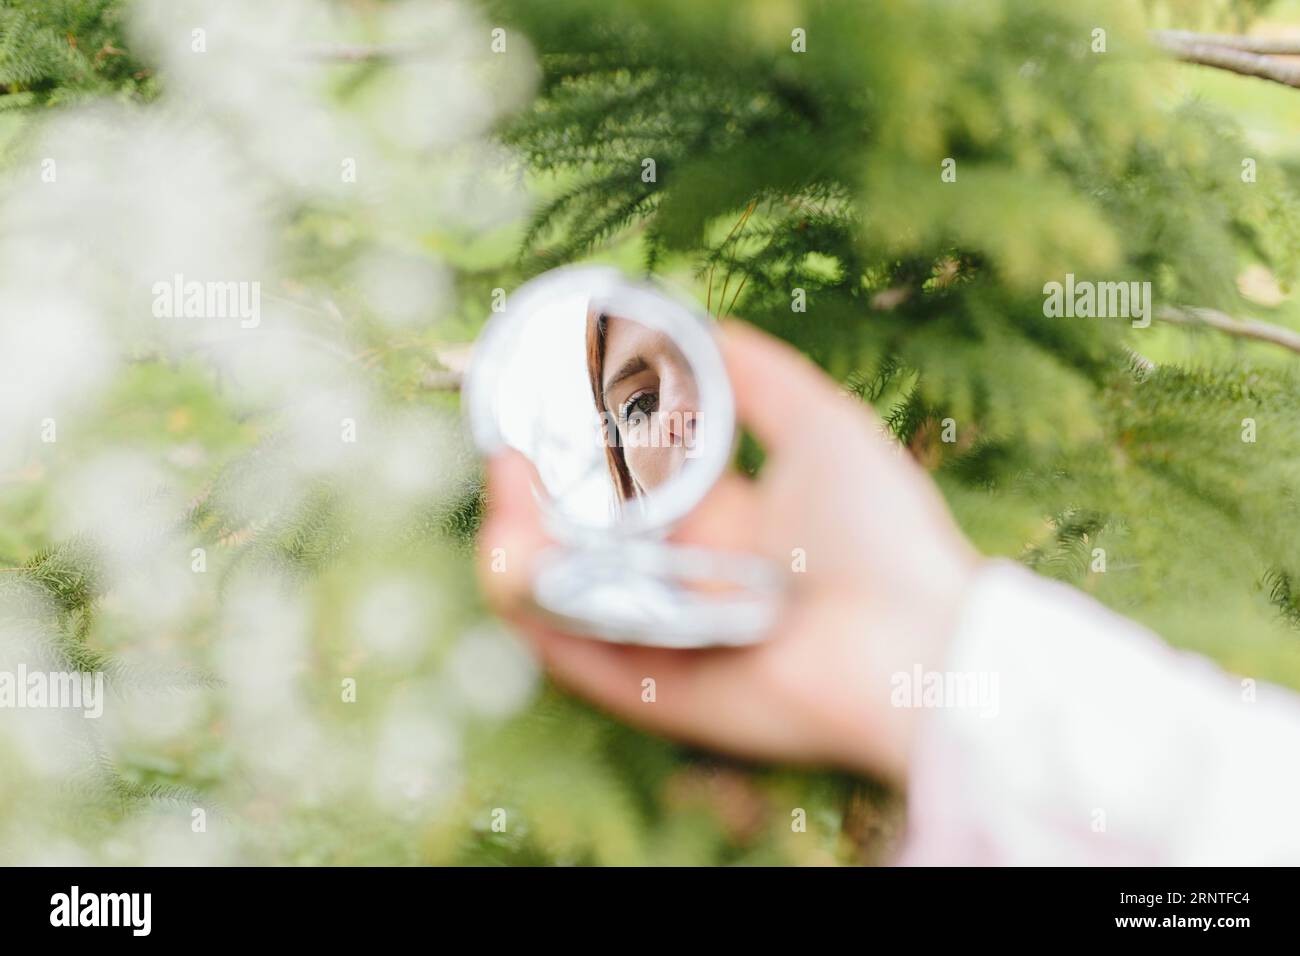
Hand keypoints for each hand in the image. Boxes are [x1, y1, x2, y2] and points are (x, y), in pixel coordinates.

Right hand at [477, 320, 981, 783]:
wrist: (920, 642)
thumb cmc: (883, 533)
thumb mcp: (823, 426)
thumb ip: (760, 376)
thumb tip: (702, 323)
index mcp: (718, 522)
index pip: (621, 489)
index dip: (571, 455)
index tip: (535, 412)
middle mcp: (682, 579)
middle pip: (577, 541)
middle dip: (527, 499)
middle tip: (504, 456)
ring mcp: (664, 637)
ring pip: (563, 595)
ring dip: (518, 546)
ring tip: (507, 494)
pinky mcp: (657, 691)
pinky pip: (575, 658)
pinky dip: (534, 616)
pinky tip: (511, 557)